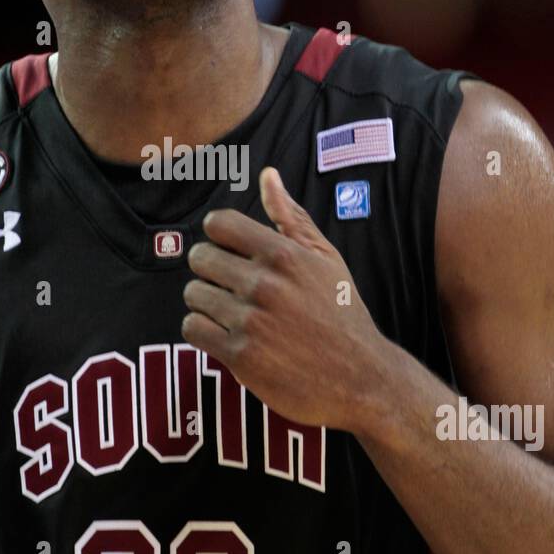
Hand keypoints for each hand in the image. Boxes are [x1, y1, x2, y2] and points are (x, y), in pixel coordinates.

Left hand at [181, 167, 386, 430]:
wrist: (361, 378)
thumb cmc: (344, 314)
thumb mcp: (327, 259)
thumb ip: (291, 218)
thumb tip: (267, 175)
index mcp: (284, 255)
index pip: (219, 224)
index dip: (220, 236)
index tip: (229, 250)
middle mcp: (264, 284)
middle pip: (200, 258)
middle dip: (210, 269)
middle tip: (231, 285)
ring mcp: (249, 321)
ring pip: (194, 294)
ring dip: (207, 302)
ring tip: (232, 312)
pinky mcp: (239, 355)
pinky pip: (192, 328)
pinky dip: (202, 330)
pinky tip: (224, 333)